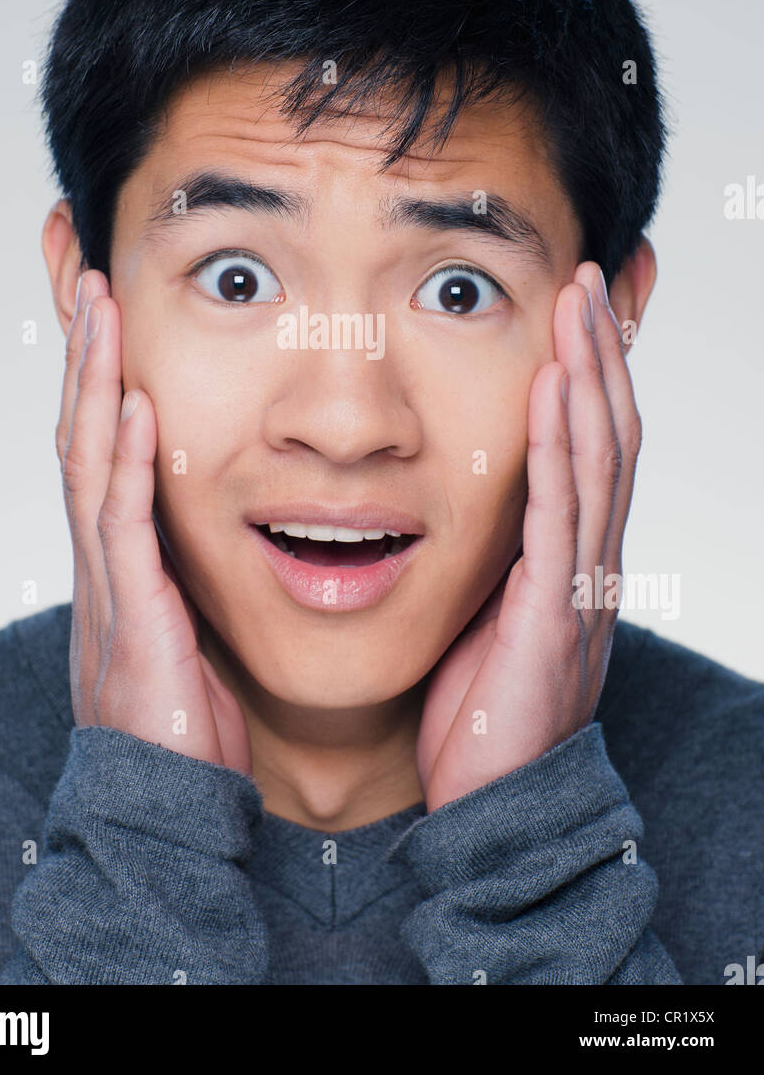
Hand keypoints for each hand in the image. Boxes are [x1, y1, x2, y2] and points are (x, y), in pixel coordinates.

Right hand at [56, 270, 250, 772]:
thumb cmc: (188, 724)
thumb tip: (223, 522)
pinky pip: (122, 529)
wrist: (164, 814)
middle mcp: (104, 561)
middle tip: (85, 275)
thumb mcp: (192, 626)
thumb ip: (195, 567)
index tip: (106, 305)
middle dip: (83, 353)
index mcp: (123, 558)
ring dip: (93, 380)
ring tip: (99, 306)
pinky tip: (131, 403)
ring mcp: (109, 588)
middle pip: (81, 435)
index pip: (101, 446)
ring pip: (87, 464)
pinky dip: (123, 462)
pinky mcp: (132, 621)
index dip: (100, 374)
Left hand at [416, 261, 638, 811]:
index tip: (584, 308)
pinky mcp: (555, 612)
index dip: (595, 375)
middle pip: (610, 434)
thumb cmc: (482, 714)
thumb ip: (493, 558)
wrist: (494, 808)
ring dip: (591, 373)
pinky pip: (562, 513)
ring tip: (581, 302)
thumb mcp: (486, 616)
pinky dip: (562, 443)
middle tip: (592, 276)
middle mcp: (589, 561)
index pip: (594, 447)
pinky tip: (555, 387)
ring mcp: (580, 585)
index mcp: (572, 559)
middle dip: (603, 352)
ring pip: (600, 458)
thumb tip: (473, 504)